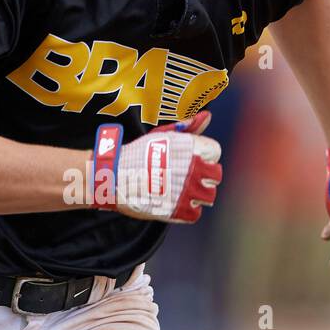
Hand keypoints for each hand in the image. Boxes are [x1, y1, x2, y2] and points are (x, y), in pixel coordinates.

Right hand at [88, 112, 221, 222]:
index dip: (205, 156)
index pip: (215, 152)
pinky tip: (176, 203)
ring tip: (182, 191)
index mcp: (190, 147)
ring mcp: (187, 191)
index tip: (193, 160)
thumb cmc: (136, 154)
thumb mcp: (161, 135)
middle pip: (215, 175)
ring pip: (208, 196)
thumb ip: (187, 128)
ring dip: (198, 195)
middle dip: (204, 176)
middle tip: (188, 178)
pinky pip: (195, 213)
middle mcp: (193, 169)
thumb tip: (206, 116)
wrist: (114, 177)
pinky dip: (188, 211)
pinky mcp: (178, 210)